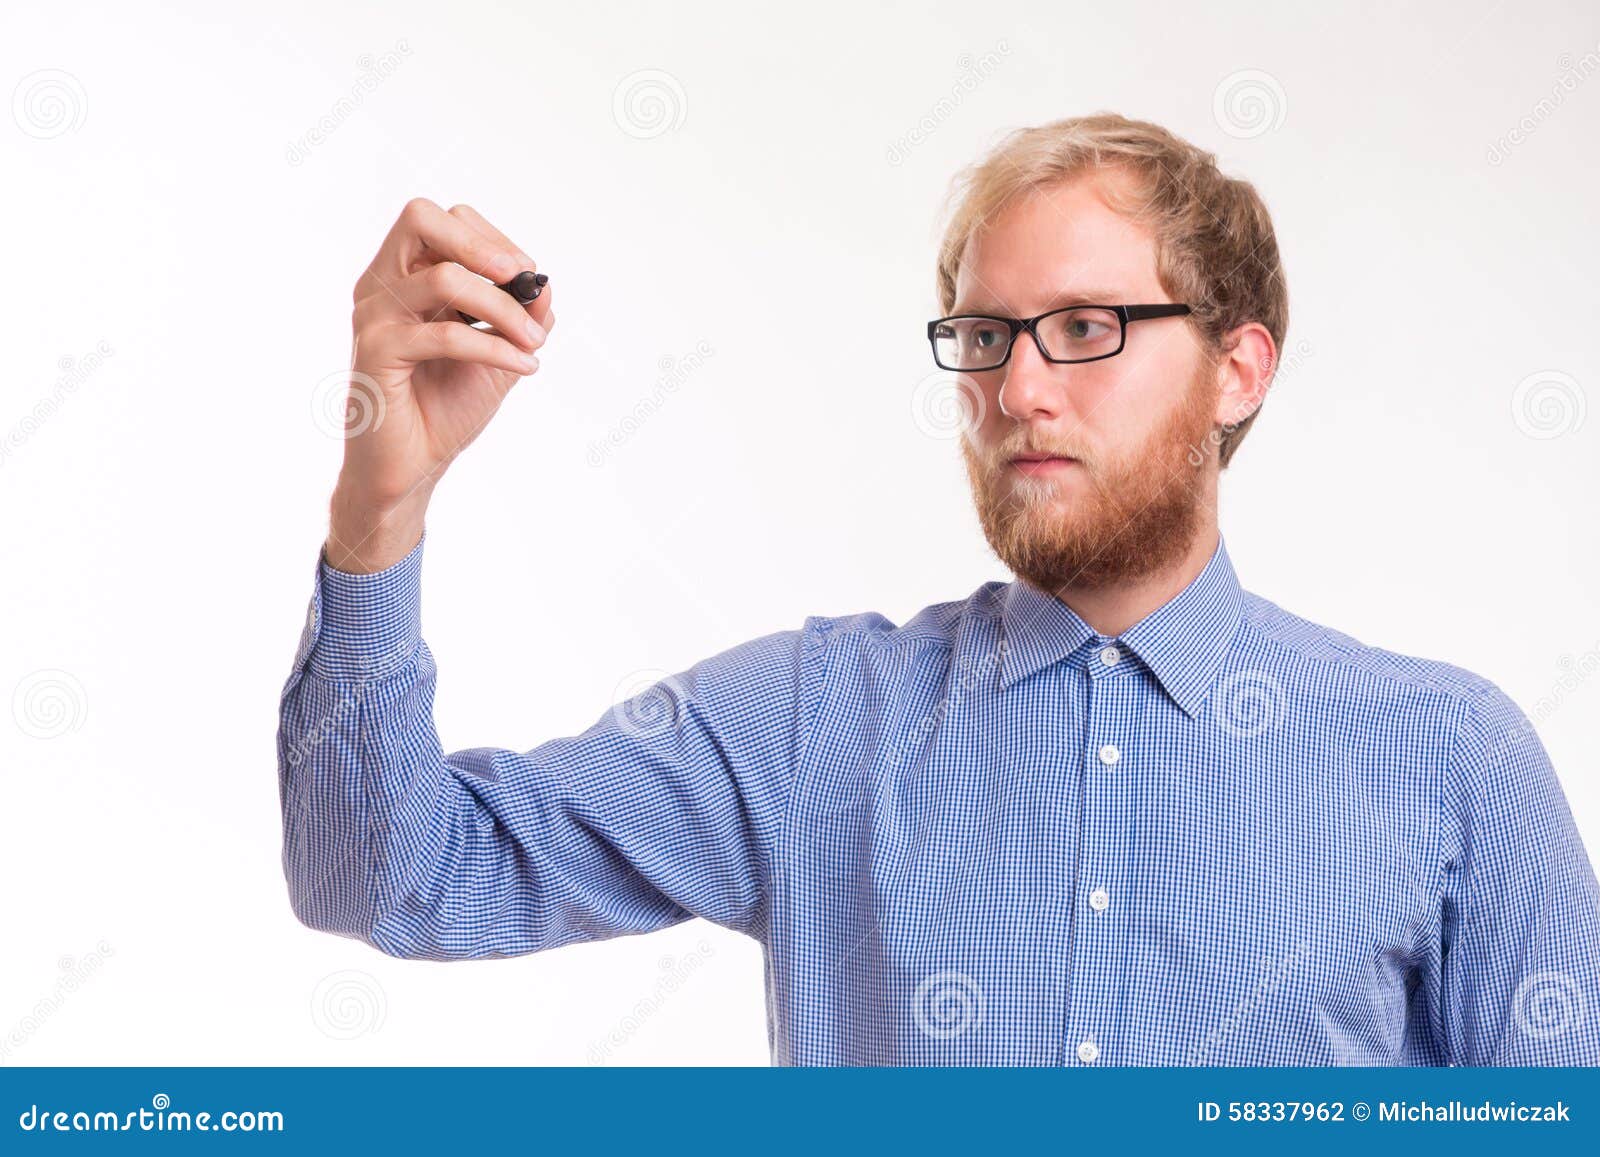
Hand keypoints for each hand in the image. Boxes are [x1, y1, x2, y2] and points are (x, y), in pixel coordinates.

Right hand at [326, 199, 554, 570]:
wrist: (412, 465)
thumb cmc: (445, 407)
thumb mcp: (498, 354)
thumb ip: (520, 318)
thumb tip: (545, 285)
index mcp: (404, 276)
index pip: (441, 219)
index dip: (491, 238)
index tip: (528, 276)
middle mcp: (382, 285)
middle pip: (421, 217)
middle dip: (484, 245)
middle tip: (523, 280)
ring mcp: (375, 316)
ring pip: (444, 278)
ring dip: (504, 308)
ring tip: (535, 341)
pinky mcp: (377, 352)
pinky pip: (445, 334)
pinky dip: (495, 347)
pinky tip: (524, 366)